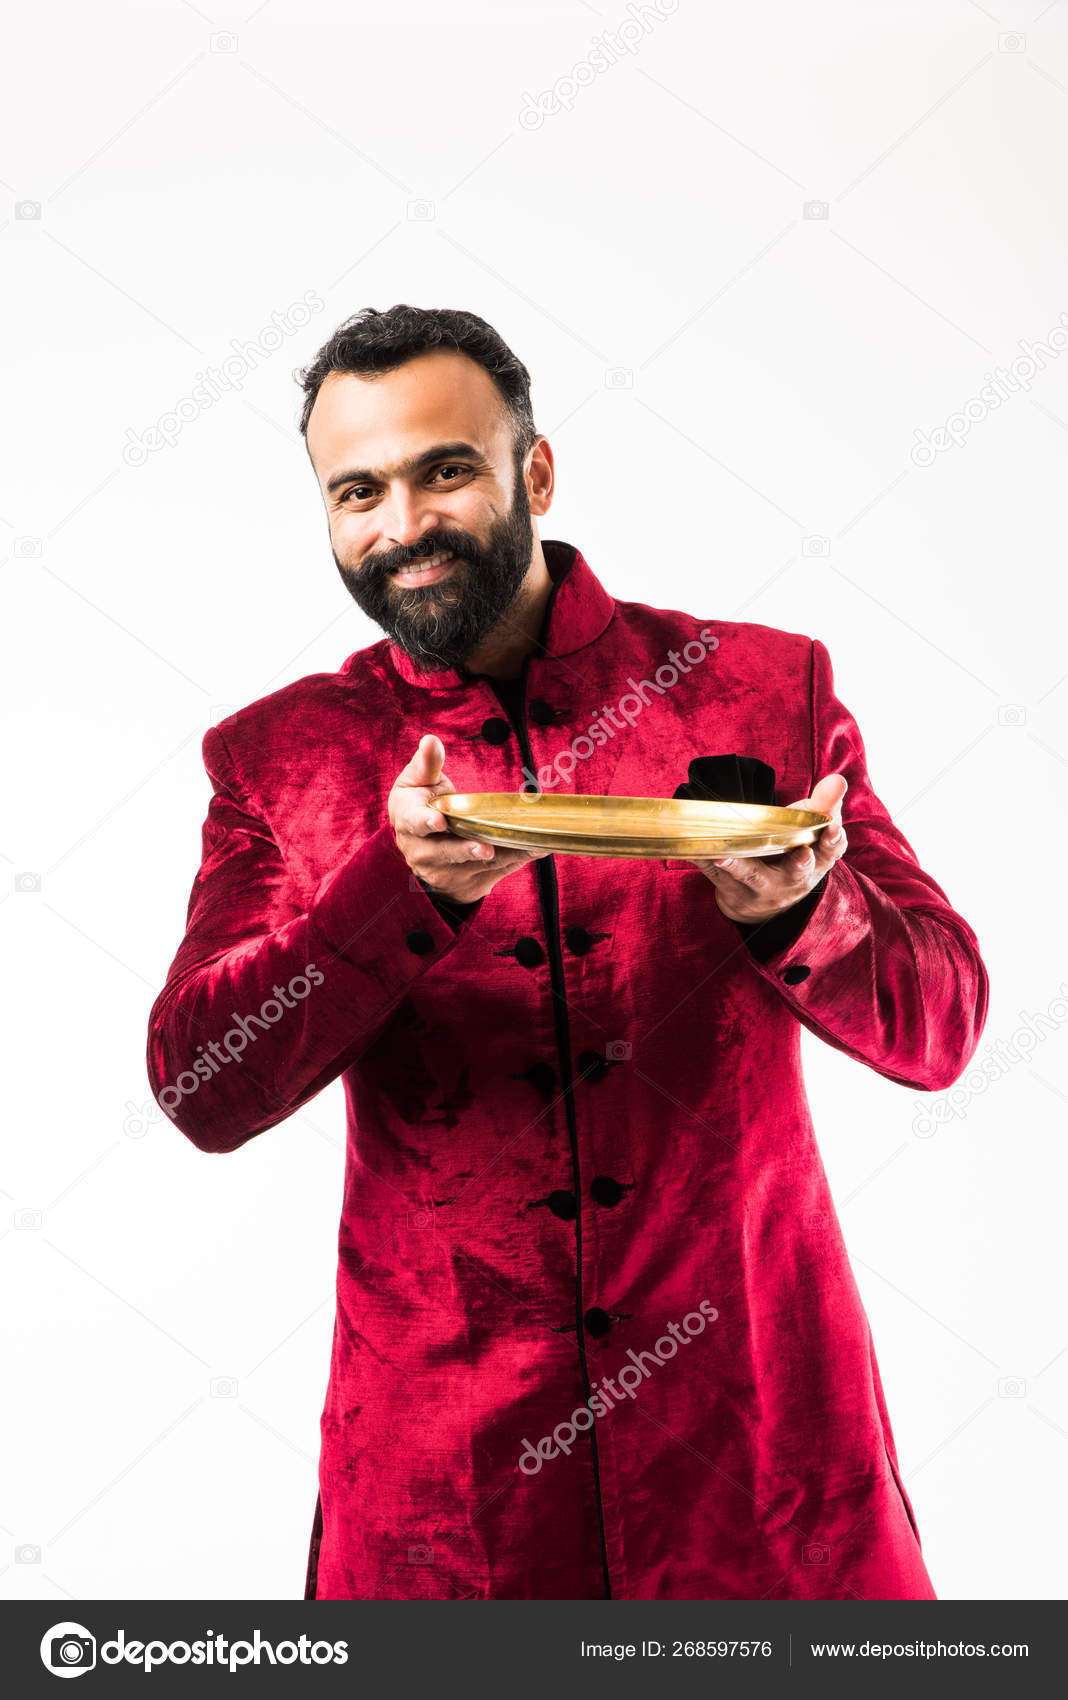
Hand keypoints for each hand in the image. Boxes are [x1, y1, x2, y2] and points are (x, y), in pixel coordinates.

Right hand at [388, 734, 549, 903]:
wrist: (421, 848)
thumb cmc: (420, 805)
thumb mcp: (417, 782)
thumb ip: (427, 763)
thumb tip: (431, 740)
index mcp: (408, 821)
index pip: (416, 823)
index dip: (426, 822)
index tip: (439, 820)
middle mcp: (423, 851)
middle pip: (447, 852)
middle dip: (466, 850)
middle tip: (485, 849)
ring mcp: (443, 872)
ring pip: (476, 866)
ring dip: (504, 855)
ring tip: (528, 845)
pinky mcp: (466, 883)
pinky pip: (495, 874)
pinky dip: (516, 861)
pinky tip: (535, 849)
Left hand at [688, 774, 848, 923]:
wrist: (764, 902)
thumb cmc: (793, 853)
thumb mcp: (812, 833)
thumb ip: (824, 805)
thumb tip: (838, 780)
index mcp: (815, 864)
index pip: (829, 853)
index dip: (832, 840)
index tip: (832, 827)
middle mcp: (790, 881)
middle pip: (794, 873)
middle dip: (799, 864)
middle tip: (802, 853)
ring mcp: (759, 889)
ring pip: (749, 877)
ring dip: (736, 865)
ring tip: (722, 854)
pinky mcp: (729, 889)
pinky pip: (714, 875)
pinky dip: (703, 861)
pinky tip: (692, 849)